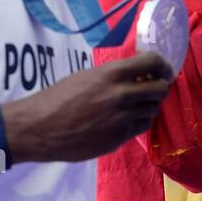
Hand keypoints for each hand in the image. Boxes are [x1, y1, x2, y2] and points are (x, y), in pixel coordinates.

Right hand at [0, 51, 172, 163]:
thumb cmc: (58, 98)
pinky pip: (141, 127)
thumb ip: (114, 75)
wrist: (40, 128)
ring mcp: (123, 118)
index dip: (161, 65)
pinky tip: (126, 120)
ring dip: (149, 106)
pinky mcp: (120, 138)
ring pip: (153, 109)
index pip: (153, 62)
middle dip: (159, 87)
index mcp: (112, 73)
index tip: (160, 68)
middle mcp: (123, 94)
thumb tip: (136, 75)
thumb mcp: (88, 76)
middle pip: (161, 88)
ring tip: (136, 105)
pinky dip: (138, 122)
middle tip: (152, 88)